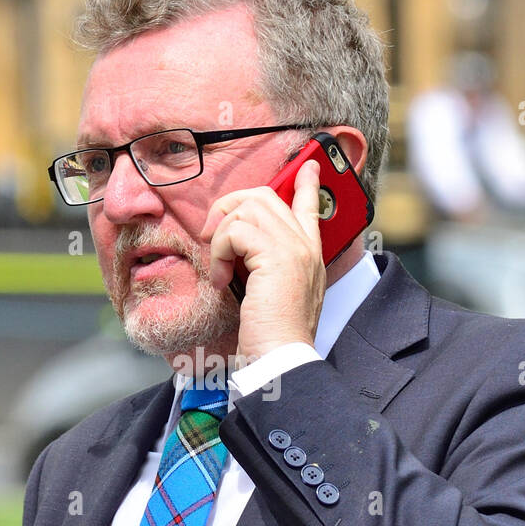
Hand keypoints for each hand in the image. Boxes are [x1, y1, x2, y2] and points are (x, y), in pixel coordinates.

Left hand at [200, 157, 326, 363]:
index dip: (305, 184)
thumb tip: (243, 253)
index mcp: (310, 256)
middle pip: (265, 197)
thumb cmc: (274, 337)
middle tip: (214, 236)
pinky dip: (219, 252)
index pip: (310, 207)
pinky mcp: (276, 256)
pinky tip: (221, 279)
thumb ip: (266, 268)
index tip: (307, 168)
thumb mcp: (274, 295)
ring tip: (221, 268)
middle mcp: (306, 246)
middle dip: (230, 208)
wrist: (282, 358)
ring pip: (246, 209)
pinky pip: (235, 231)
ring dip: (221, 236)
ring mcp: (294, 248)